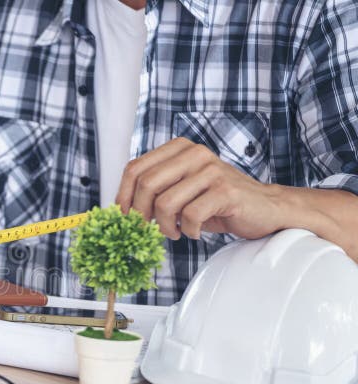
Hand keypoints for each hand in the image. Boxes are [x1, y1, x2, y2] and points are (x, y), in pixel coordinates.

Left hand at [115, 138, 285, 239]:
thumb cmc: (217, 202)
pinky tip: (195, 232)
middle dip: (141, 214)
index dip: (123, 196)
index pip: (135, 168)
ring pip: (165, 202)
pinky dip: (188, 230)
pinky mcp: (225, 191)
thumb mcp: (181, 189)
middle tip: (149, 229)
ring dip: (165, 226)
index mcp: (179, 149)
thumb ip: (156, 189)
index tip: (125, 216)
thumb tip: (120, 209)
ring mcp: (211, 170)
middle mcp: (194, 154)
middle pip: (146, 184)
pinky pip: (190, 215)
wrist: (264, 209)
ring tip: (175, 232)